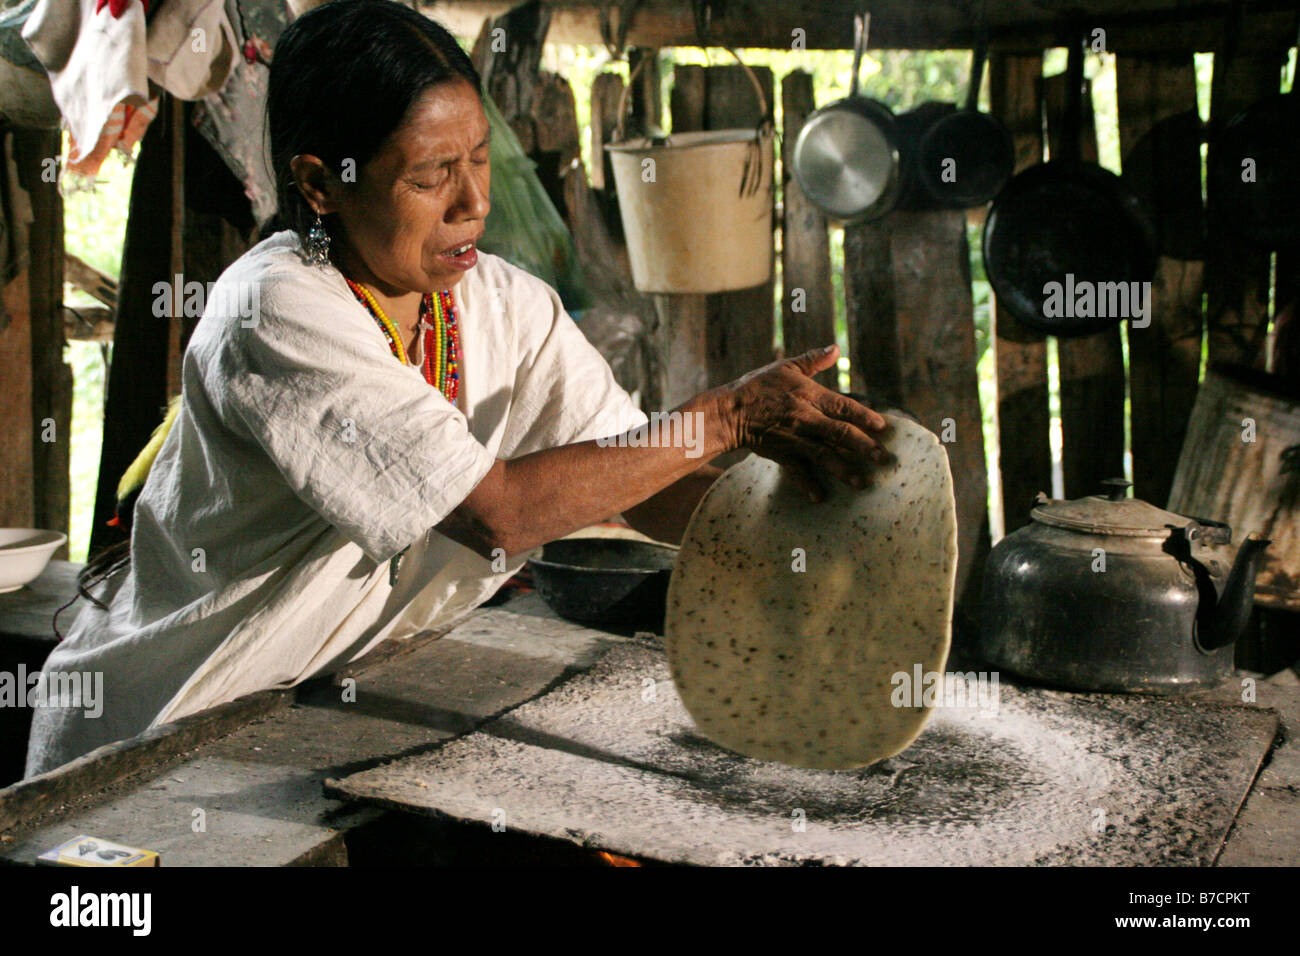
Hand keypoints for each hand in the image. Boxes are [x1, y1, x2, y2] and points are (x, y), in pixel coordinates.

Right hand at [717, 344, 889, 501]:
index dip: (864, 416)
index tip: (882, 427)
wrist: (729, 411)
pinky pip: (797, 472)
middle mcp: (805, 418)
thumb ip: (813, 360)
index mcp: (809, 395)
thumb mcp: (786, 368)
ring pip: (824, 455)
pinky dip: (808, 485)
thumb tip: (836, 348)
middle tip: (883, 459)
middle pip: (840, 433)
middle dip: (864, 446)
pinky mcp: (782, 454)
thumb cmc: (757, 386)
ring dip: (844, 470)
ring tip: (862, 483)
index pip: (843, 406)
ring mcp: (794, 439)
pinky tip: (820, 498)